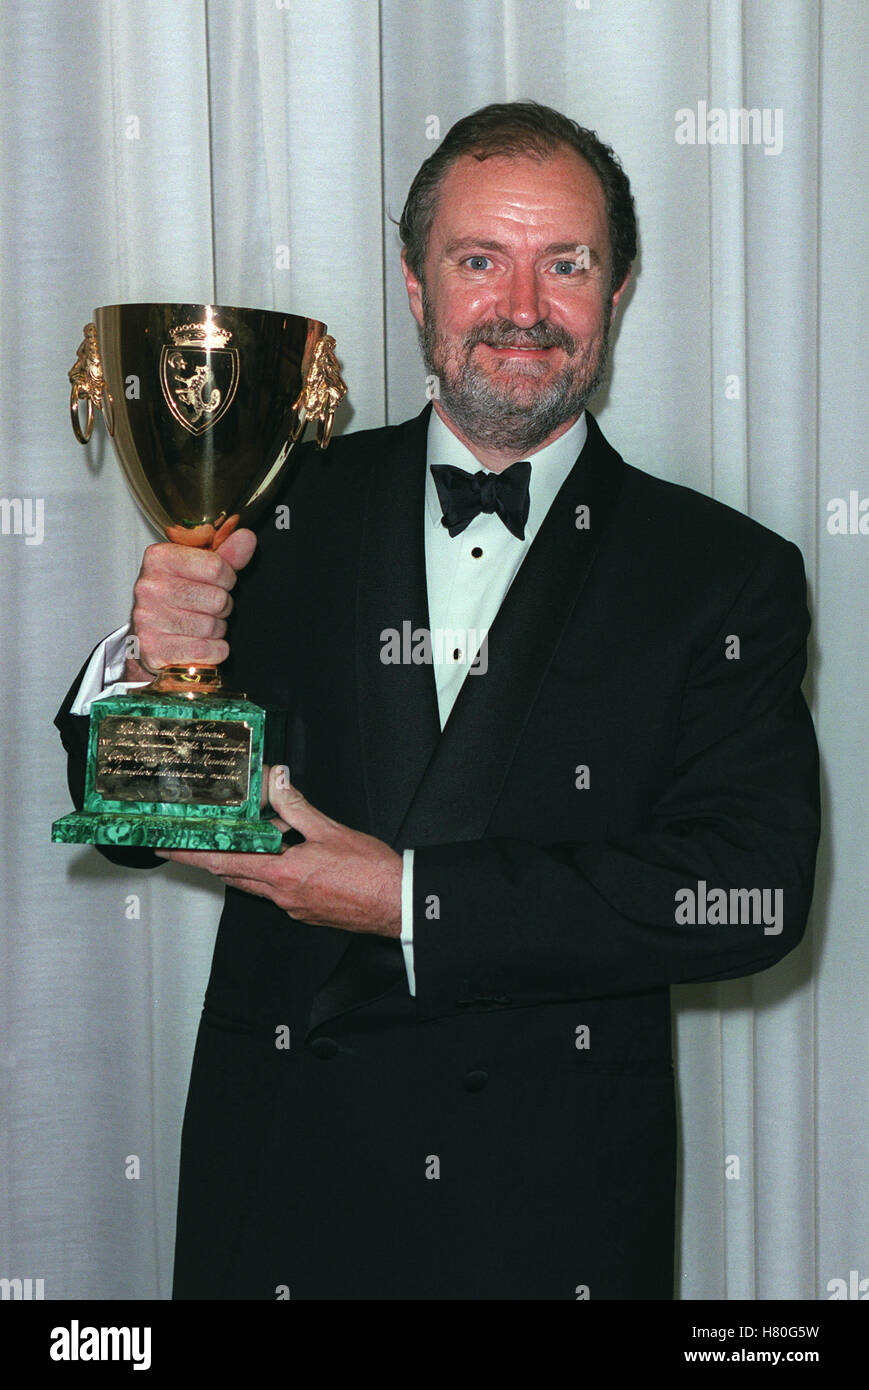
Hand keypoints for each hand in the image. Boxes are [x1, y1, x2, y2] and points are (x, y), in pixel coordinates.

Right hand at [124, 528, 256, 680]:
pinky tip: (200, 644)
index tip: (218, 583)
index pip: (216, 567)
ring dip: (216, 630)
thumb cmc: (177, 599)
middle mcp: (149, 586)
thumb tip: (247, 537)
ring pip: (212, 627)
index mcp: (159, 558)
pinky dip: (213, 651)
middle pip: (217, 599)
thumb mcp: (200, 570)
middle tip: (207, 608)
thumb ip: (227, 554)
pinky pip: (206, 650)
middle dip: (222, 607)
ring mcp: (148, 619)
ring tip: (199, 626)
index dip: (227, 578)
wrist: (147, 637)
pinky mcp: (155, 649)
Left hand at [155, 766, 402, 937]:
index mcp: (282, 872)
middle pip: (233, 875)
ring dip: (248, 863)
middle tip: (196, 841)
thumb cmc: (370, 872)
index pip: (223, 861)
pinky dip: (273, 872)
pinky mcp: (306, 912)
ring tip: (258, 840)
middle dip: (214, 857)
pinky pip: (277, 891)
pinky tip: (289, 857)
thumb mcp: (329, 829)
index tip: (168, 848)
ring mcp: (293, 907)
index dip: (191, 854)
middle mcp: (281, 894)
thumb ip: (296, 806)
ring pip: (256, 883)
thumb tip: (276, 782)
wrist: (398, 901)